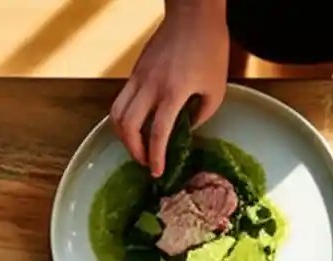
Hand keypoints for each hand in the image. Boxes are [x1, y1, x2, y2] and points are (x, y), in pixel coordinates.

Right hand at [110, 0, 228, 177]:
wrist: (194, 15)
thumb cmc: (210, 49)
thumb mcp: (216, 88)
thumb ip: (202, 114)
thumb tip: (188, 130)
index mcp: (173, 92)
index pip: (158, 133)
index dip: (155, 157)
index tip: (156, 171)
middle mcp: (149, 85)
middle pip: (127, 126)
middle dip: (133, 150)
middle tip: (145, 162)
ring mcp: (138, 76)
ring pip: (116, 112)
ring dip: (123, 134)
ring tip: (137, 146)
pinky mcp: (135, 70)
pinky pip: (121, 98)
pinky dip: (125, 116)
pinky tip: (138, 123)